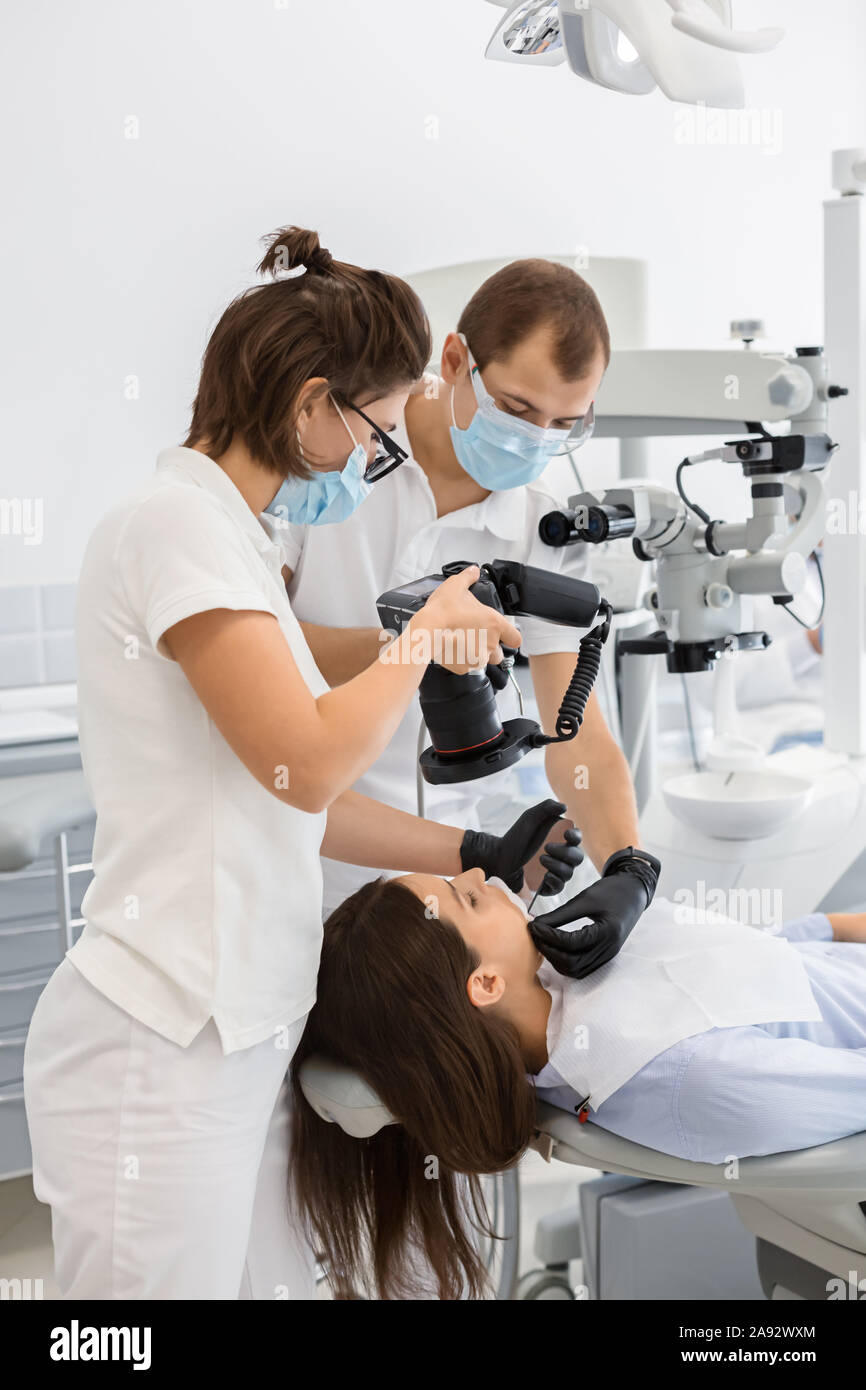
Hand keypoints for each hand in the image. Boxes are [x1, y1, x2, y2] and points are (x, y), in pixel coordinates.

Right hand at [412, 566, 521, 674]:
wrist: (425, 632)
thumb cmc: (442, 611)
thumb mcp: (455, 586)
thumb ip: (468, 577)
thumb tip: (473, 571)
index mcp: (494, 624)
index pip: (515, 638)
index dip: (509, 637)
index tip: (503, 636)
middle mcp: (490, 643)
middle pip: (499, 653)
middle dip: (489, 648)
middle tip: (474, 638)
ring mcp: (478, 658)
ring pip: (482, 661)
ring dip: (475, 655)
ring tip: (460, 642)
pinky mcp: (464, 668)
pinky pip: (466, 667)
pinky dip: (460, 661)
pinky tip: (451, 649)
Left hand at [460, 799, 583, 894]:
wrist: (499, 857)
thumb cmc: (515, 837)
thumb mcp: (529, 817)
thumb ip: (546, 807)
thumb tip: (564, 807)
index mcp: (559, 840)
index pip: (577, 839)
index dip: (576, 837)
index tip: (566, 835)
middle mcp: (561, 857)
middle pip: (577, 857)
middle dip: (565, 852)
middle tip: (547, 847)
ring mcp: (555, 872)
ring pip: (569, 873)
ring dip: (557, 865)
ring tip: (540, 859)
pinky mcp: (547, 886)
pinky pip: (560, 887)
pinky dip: (555, 881)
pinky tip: (545, 875)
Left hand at [529, 847, 660, 978]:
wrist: (633, 892)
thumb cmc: (611, 891)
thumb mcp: (585, 899)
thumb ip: (560, 914)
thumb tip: (536, 925)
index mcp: (607, 932)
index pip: (571, 943)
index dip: (548, 936)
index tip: (533, 926)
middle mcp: (609, 949)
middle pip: (571, 963)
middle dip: (549, 951)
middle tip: (535, 935)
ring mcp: (607, 955)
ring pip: (575, 970)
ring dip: (555, 960)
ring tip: (542, 942)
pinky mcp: (604, 957)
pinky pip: (581, 968)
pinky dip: (565, 963)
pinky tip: (555, 949)